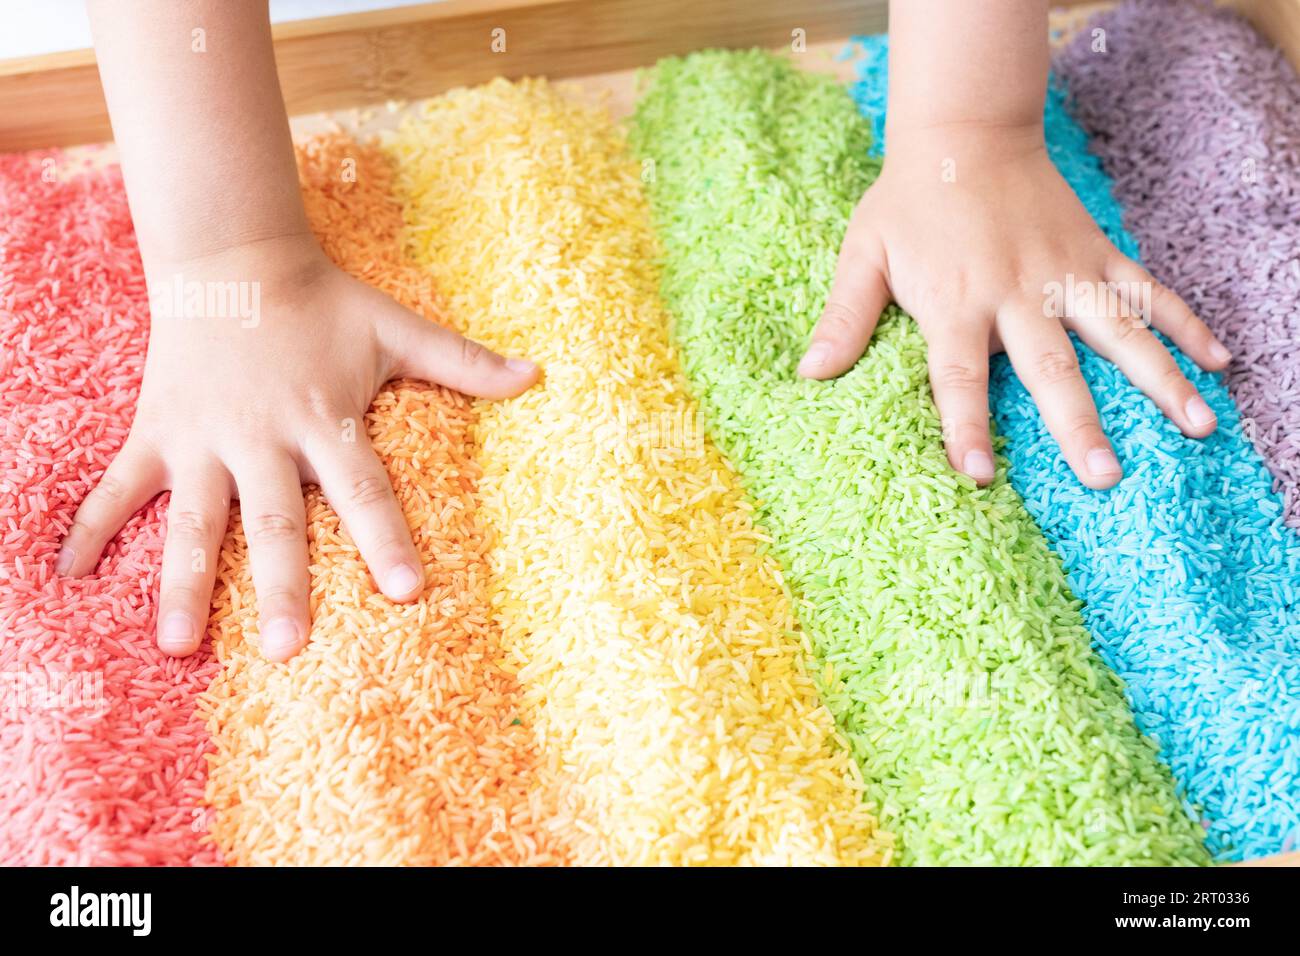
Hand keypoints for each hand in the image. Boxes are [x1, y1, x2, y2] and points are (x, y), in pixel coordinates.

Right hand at [56, 235, 538, 660]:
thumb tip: (539, 375)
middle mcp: (262, 438)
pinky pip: (118, 487)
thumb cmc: (323, 301)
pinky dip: (92, 528)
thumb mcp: (396, 329)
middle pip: (276, 522)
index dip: (387, 538)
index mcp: (324, 419)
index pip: (364, 489)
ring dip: (185, 582)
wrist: (234, 256)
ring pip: (194, 521)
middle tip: (286, 651)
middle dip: (282, 585)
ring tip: (179, 646)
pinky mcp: (157, 432)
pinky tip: (69, 577)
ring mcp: (202, 439)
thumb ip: (463, 361)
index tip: (408, 592)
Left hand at [798, 125, 1229, 488]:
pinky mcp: (1096, 252)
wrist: (965, 132)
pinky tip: (1219, 362)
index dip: (966, 428)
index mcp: (956, 302)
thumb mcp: (864, 254)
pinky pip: (1147, 290)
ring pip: (1118, 332)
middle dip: (1079, 425)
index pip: (957, 378)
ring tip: (1196, 426)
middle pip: (1051, 369)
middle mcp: (1016, 293)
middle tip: (1107, 479)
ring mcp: (1064, 272)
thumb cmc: (908, 202)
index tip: (979, 477)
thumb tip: (808, 375)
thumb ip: (845, 316)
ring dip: (1158, 380)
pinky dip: (1185, 324)